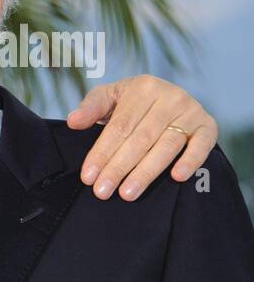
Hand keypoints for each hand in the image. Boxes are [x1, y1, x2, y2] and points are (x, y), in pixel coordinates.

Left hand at [67, 75, 216, 200]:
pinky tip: (176, 177)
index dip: (102, 153)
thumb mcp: (109, 97)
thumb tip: (73, 121)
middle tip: (103, 192)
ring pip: (166, 146)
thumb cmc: (131, 102)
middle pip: (140, 139)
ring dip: (147, 172)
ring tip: (128, 193)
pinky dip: (190, 160)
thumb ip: (91, 108)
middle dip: (119, 168)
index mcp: (143, 88)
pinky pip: (202, 145)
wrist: (168, 97)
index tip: (88, 177)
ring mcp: (191, 111)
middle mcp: (170, 97)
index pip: (119, 127)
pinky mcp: (208, 125)